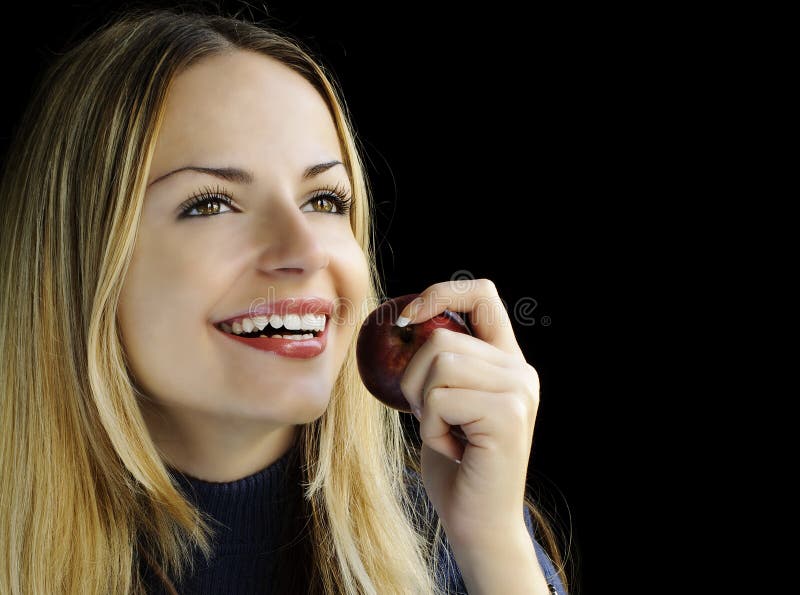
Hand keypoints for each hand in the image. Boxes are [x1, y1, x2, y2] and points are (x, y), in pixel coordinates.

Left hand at [397, 278, 540, 547]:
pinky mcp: (508, 414)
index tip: (409, 317)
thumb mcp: (445, 404)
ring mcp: (518, 390)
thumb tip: (406, 325)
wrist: (479, 524)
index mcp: (506, 362)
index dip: (442, 292)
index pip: (482, 294)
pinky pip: (440, 398)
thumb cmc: (456, 466)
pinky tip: (454, 450)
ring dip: (425, 407)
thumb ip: (441, 365)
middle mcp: (520, 371)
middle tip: (435, 421)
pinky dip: (431, 428)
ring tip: (447, 435)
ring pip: (439, 362)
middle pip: (442, 338)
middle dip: (416, 380)